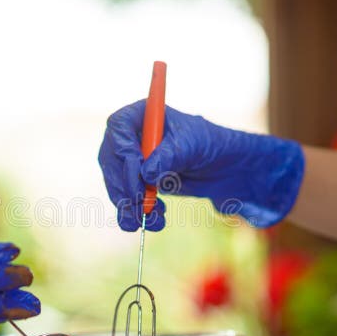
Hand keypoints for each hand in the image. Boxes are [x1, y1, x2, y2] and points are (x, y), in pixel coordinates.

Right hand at [98, 100, 303, 229]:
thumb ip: (168, 156)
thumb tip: (145, 174)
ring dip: (130, 205)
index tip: (137, 171)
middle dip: (124, 185)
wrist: (224, 167)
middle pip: (112, 160)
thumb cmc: (210, 143)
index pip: (118, 128)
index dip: (122, 150)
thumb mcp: (192, 145)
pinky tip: (154, 221)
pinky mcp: (137, 182)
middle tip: (140, 204)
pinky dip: (135, 213)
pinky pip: (126, 199)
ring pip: (117, 184)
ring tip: (152, 220)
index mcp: (141, 114)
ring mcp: (132, 161)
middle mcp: (131, 136)